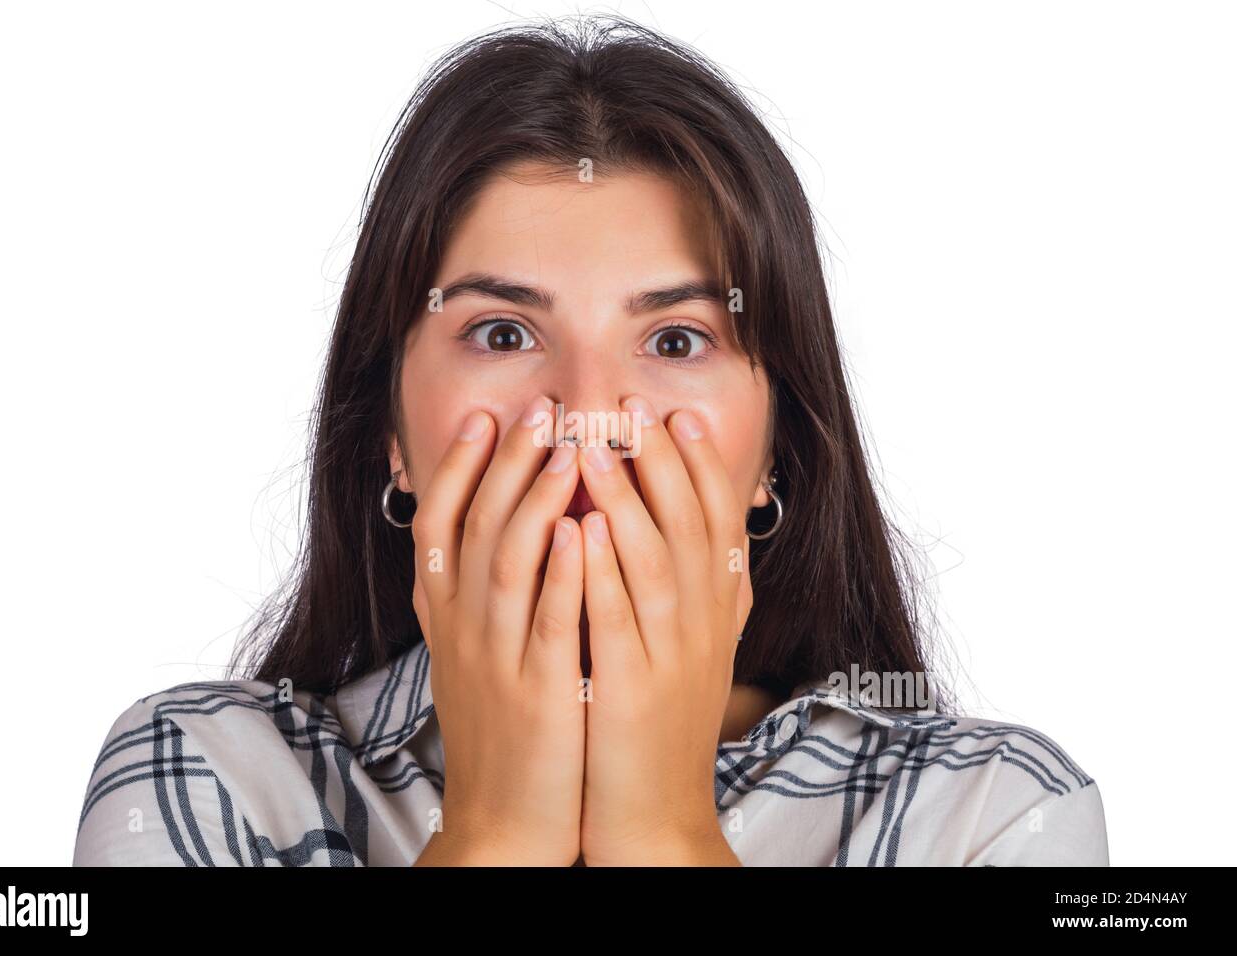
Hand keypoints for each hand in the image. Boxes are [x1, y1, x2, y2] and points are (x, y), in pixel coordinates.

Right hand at [411, 396, 587, 866]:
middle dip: (506, 461)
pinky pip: (548, 621)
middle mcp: (460, 627)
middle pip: (476, 525)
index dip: (460, 465)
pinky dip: (564, 572)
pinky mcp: (536, 690)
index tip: (485, 416)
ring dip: (536, 501)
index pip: (439, 522)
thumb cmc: (501, 726)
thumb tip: (508, 525)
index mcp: (444, 615)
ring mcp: (495, 657)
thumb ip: (485, 591)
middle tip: (539, 408)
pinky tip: (586, 529)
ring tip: (566, 446)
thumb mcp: (475, 653)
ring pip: (508, 562)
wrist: (504, 818)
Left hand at [575, 396, 751, 865]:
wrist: (655, 812)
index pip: (719, 523)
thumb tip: (726, 533)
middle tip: (634, 407)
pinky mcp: (631, 688)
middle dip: (663, 462)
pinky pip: (616, 619)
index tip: (678, 417)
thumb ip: (713, 592)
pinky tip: (578, 529)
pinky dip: (600, 571)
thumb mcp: (700, 652)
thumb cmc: (666, 723)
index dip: (700, 467)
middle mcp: (704, 626)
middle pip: (691, 527)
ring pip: (655, 562)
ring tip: (594, 447)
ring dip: (626, 501)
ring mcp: (670, 656)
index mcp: (718, 612)